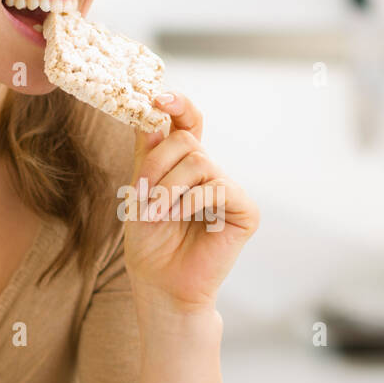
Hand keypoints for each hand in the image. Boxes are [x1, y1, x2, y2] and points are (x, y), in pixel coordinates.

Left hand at [123, 91, 259, 315]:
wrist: (161, 286)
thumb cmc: (149, 243)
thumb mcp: (139, 190)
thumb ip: (146, 153)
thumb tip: (151, 113)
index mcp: (185, 165)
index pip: (187, 123)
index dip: (178, 105)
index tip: (158, 97)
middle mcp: (210, 173)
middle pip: (187, 142)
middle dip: (156, 165)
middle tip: (141, 194)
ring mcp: (229, 191)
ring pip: (199, 162)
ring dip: (168, 188)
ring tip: (158, 213)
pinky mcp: (244, 211)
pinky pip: (218, 187)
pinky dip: (192, 201)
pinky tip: (182, 219)